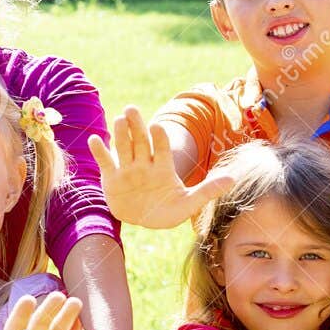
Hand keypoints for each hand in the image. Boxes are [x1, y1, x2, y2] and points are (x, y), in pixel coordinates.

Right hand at [87, 107, 235, 229]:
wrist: (146, 220)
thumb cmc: (169, 210)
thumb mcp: (189, 203)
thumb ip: (208, 190)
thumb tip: (233, 179)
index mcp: (163, 167)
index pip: (162, 148)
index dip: (160, 138)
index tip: (158, 127)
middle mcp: (145, 164)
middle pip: (141, 142)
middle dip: (137, 126)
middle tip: (132, 109)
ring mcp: (128, 170)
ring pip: (124, 148)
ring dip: (120, 134)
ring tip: (118, 120)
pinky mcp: (112, 178)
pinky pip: (106, 163)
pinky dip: (100, 152)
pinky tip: (95, 140)